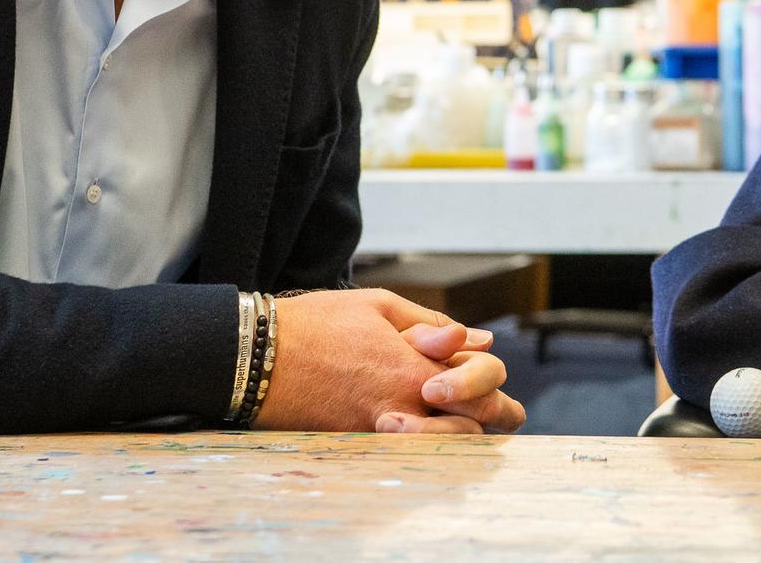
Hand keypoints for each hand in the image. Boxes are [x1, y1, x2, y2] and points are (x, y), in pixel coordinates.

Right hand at [251, 289, 521, 434]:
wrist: (259, 358)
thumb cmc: (317, 324)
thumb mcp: (379, 306)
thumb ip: (432, 324)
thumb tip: (478, 338)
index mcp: (415, 367)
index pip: (484, 384)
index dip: (494, 382)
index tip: (485, 372)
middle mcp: (405, 404)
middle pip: (476, 423)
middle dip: (496, 415)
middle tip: (501, 411)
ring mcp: (382, 428)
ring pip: (448, 447)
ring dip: (465, 433)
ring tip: (468, 421)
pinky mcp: (360, 442)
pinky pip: (411, 453)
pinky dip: (429, 445)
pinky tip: (429, 431)